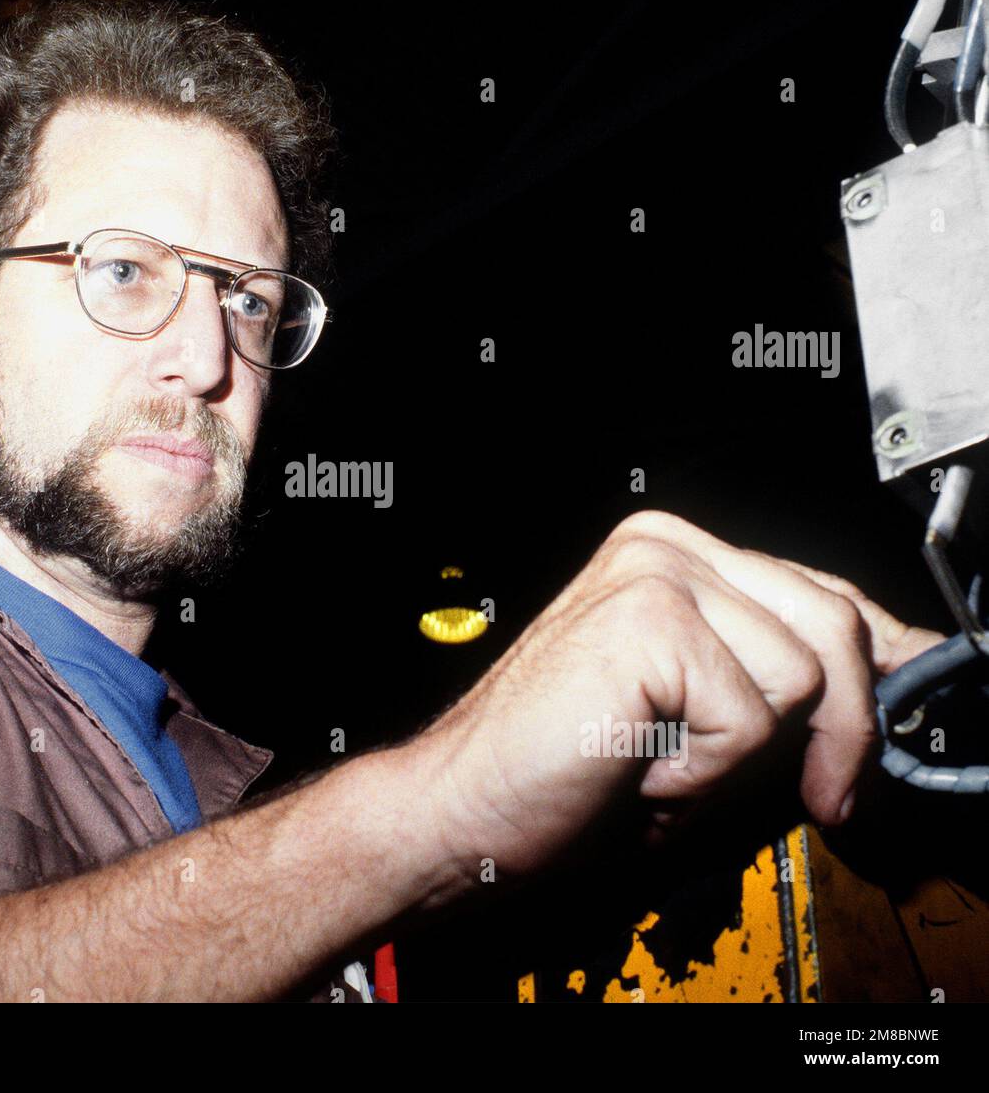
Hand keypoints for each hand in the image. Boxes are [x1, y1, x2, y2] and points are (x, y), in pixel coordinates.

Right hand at [419, 510, 945, 878]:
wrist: (463, 803)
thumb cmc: (559, 766)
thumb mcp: (688, 708)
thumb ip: (766, 675)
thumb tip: (886, 677)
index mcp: (669, 553)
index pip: (817, 592)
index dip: (870, 669)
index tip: (879, 733)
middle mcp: (662, 546)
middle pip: (833, 623)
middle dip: (842, 727)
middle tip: (822, 795)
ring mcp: (653, 574)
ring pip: (802, 676)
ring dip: (741, 756)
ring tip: (663, 766)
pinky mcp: (648, 621)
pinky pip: (750, 719)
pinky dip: (703, 774)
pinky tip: (638, 768)